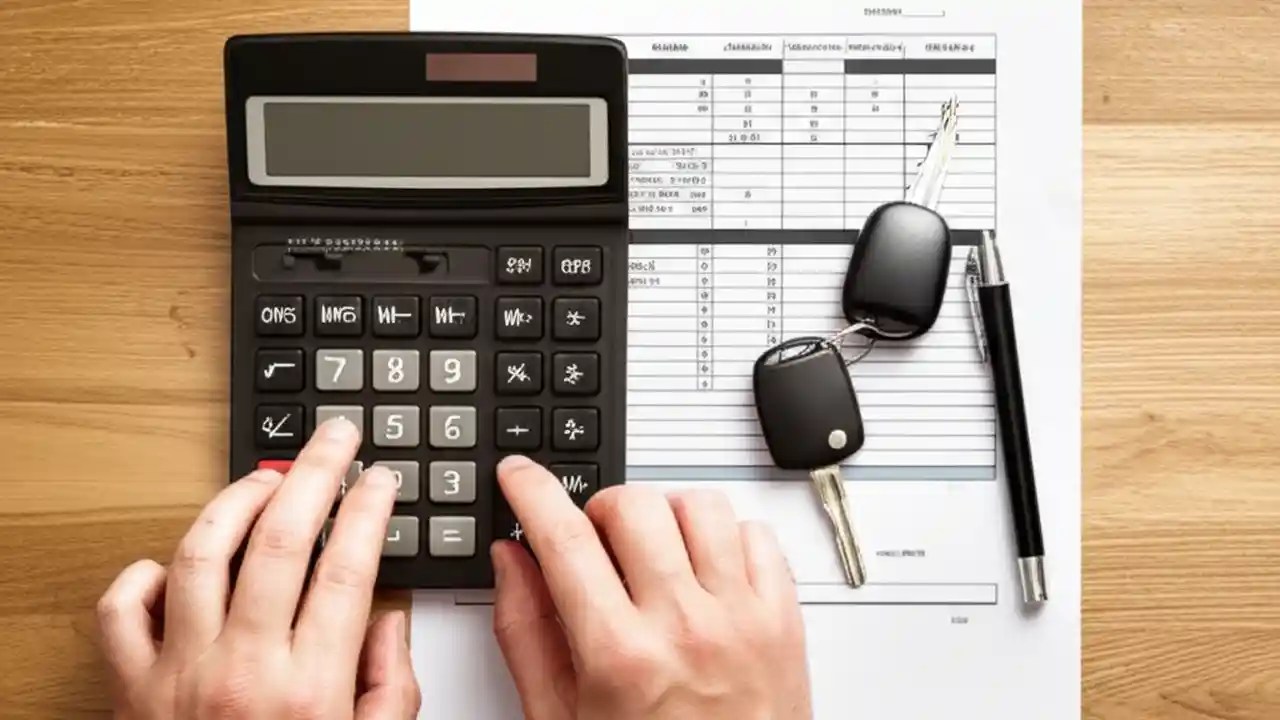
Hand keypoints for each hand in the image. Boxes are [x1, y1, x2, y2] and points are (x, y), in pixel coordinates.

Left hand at [96, 418, 420, 718]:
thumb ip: (389, 687)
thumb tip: (388, 622)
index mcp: (310, 689)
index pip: (346, 567)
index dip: (368, 509)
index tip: (381, 480)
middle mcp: (243, 671)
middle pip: (282, 539)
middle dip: (315, 473)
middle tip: (334, 438)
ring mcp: (179, 674)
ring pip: (202, 552)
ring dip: (236, 501)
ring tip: (264, 479)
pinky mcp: (130, 688)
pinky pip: (121, 609)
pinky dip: (144, 572)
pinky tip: (178, 561)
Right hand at [491, 455, 811, 719]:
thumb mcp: (561, 719)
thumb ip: (527, 635)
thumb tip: (512, 562)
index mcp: (619, 656)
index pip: (563, 537)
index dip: (532, 491)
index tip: (520, 475)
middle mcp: (684, 626)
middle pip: (632, 505)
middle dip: (598, 511)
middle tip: (592, 542)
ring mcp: (741, 618)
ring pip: (699, 506)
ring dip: (664, 517)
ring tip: (653, 554)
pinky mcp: (784, 620)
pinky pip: (757, 535)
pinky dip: (725, 537)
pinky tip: (705, 570)